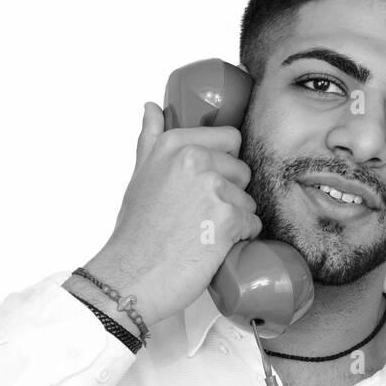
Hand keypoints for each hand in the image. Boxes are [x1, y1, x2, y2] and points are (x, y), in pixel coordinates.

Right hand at [87, 103, 261, 327]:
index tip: (209, 185)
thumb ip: (150, 140)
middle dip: (231, 194)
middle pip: (242, 170)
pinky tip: (215, 247)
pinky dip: (241, 238)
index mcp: (174, 144)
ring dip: (235, 220)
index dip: (225, 165)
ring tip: (205, 234)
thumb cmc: (136, 233)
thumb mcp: (140, 177)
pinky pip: (253, 224)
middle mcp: (193, 159)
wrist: (133, 276)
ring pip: (248, 200)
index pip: (229, 138)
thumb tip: (151, 108)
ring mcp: (212, 188)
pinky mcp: (227, 218)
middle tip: (202, 217)